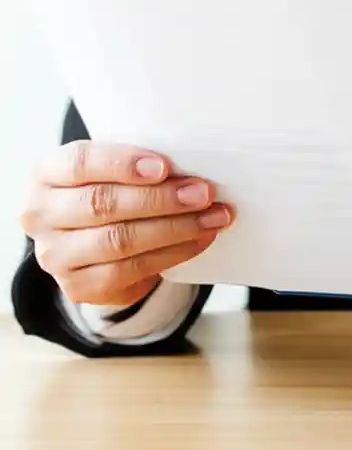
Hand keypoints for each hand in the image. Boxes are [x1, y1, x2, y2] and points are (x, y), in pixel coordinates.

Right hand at [19, 141, 232, 306]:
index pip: (80, 163)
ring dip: (175, 228)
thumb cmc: (113, 193)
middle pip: (102, 205)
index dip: (122, 164)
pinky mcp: (78, 286)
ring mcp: (55, 255)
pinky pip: (131, 270)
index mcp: (47, 174)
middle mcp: (40, 214)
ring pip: (119, 240)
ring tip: (214, 216)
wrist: (96, 244)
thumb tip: (193, 170)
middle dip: (161, 199)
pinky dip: (173, 253)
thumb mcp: (116, 171)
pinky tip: (200, 239)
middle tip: (203, 193)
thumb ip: (140, 166)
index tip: (164, 166)